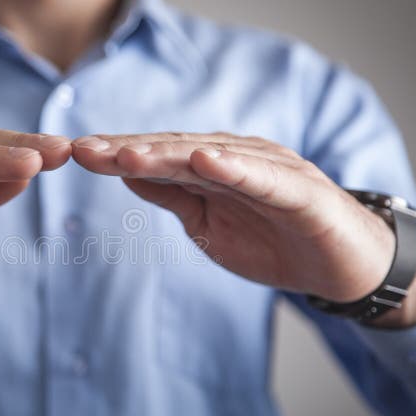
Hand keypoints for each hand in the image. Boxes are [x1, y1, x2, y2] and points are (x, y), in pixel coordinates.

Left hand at [73, 132, 415, 326]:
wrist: (341, 266)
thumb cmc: (272, 240)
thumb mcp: (207, 224)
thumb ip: (172, 196)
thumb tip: (124, 172)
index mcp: (212, 167)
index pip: (156, 157)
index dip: (116, 154)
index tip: (74, 154)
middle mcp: (236, 158)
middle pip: (174, 151)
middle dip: (127, 150)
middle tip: (83, 149)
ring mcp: (270, 169)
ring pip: (210, 157)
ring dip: (167, 154)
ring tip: (126, 153)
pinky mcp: (302, 190)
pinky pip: (264, 177)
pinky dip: (234, 167)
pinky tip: (205, 160)